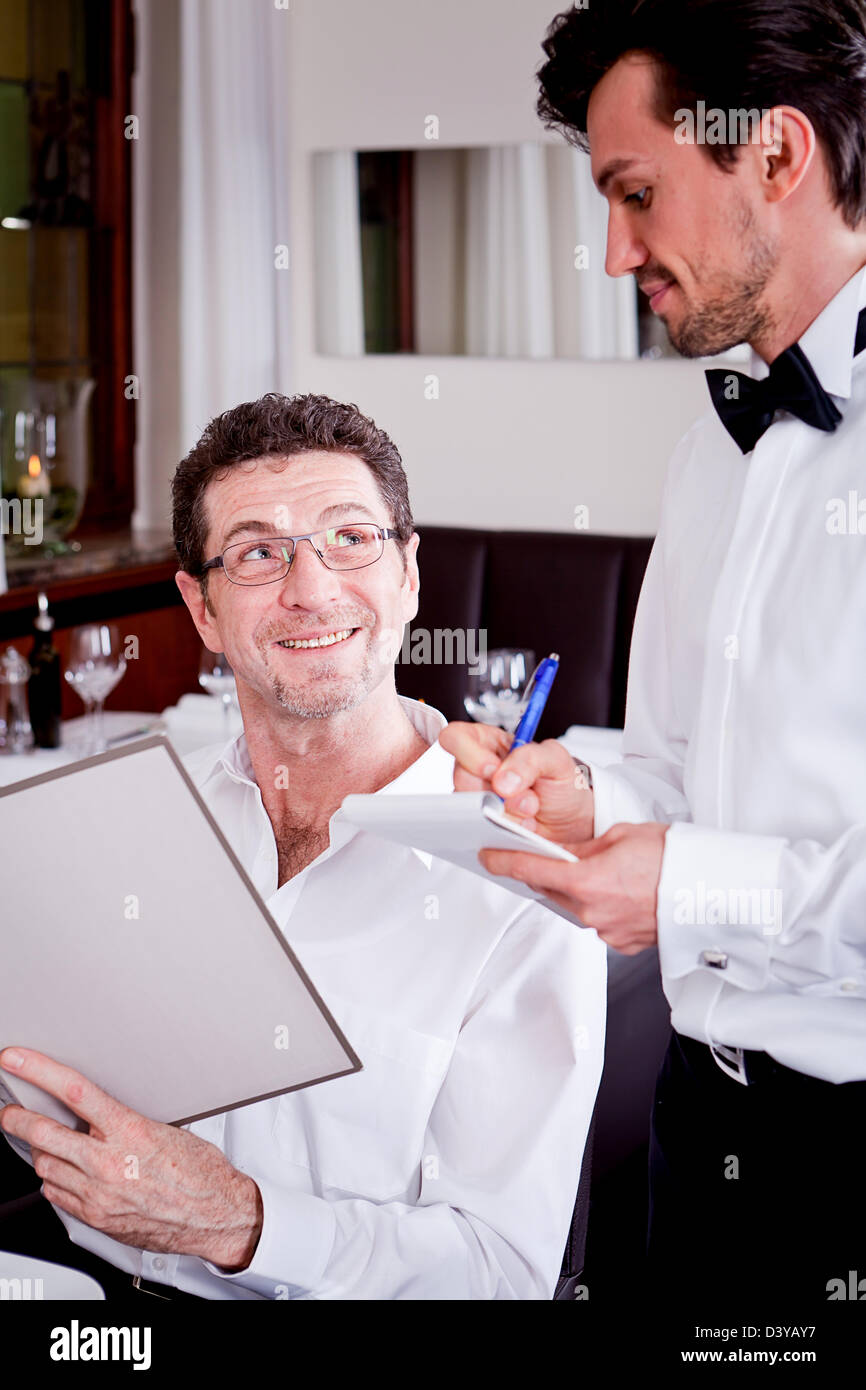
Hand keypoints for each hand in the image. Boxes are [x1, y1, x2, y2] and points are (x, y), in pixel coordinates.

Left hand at [0, 1048, 262, 1271]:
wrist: (214, 1216)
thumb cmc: (200, 1173)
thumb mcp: (166, 1130)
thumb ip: (126, 1123)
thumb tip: (102, 1110)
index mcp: (129, 1132)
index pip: (74, 1092)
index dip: (39, 1071)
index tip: (18, 1060)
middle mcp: (108, 1164)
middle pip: (45, 1134)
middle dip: (18, 1120)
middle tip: (10, 1111)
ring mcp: (98, 1194)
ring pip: (46, 1166)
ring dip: (41, 1152)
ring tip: (47, 1143)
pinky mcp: (95, 1218)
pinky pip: (57, 1195)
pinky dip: (54, 1180)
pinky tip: (64, 1173)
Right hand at [439, 721, 594, 848]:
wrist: (573, 820)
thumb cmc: (561, 783)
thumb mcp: (555, 759)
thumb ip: (530, 758)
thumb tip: (502, 779)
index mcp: (488, 743)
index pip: (455, 738)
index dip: (469, 754)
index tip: (494, 769)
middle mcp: (477, 771)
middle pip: (461, 778)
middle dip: (497, 792)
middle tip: (527, 796)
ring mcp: (477, 801)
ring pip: (470, 808)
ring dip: (507, 814)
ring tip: (531, 811)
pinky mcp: (481, 827)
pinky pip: (481, 832)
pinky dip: (507, 831)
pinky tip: (525, 826)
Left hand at [478, 821, 668, 954]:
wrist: (713, 892)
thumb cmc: (675, 860)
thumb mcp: (623, 836)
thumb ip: (585, 848)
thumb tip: (566, 853)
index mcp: (586, 881)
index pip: (530, 870)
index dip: (504, 861)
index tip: (489, 856)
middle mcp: (591, 912)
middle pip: (552, 890)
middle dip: (552, 872)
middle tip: (564, 854)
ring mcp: (607, 931)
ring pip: (576, 907)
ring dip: (580, 890)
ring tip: (609, 871)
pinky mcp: (622, 943)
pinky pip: (599, 921)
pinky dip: (602, 905)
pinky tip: (623, 891)